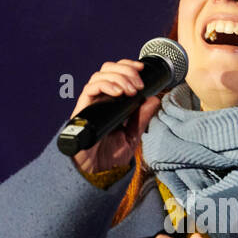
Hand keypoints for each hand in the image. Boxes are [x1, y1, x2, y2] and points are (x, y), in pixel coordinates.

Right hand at [70, 59, 162, 175]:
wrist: (95, 171)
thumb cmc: (110, 156)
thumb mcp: (133, 135)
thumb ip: (142, 118)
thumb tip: (154, 99)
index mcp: (112, 101)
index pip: (117, 73)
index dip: (128, 66)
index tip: (142, 69)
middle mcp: (100, 99)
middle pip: (108, 69)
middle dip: (126, 71)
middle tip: (138, 85)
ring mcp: (91, 103)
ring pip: (100, 75)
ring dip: (118, 77)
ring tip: (130, 90)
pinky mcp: (83, 109)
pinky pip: (90, 88)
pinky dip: (105, 85)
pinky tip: (118, 92)